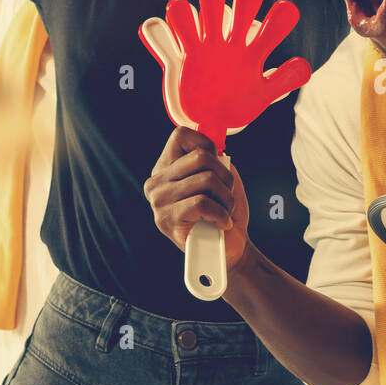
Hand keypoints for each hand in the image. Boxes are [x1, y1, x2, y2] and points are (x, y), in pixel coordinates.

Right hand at [145, 0, 312, 150]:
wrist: (210, 119)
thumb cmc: (239, 104)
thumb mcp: (264, 94)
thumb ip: (283, 80)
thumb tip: (306, 66)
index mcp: (255, 51)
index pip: (273, 24)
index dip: (279, 17)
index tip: (279, 22)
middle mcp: (236, 40)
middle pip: (244, 0)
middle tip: (242, 20)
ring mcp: (212, 42)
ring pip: (212, 2)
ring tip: (209, 26)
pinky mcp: (190, 49)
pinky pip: (183, 21)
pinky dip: (181, 16)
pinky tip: (185, 32)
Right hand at [145, 126, 251, 266]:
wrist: (229, 249)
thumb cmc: (224, 211)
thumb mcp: (221, 177)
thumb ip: (214, 158)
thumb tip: (216, 150)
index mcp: (165, 168)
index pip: (180, 135)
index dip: (206, 144)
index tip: (217, 164)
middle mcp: (156, 182)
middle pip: (201, 157)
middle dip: (225, 177)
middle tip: (226, 195)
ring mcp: (159, 202)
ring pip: (206, 179)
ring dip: (226, 197)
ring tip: (224, 210)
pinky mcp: (168, 220)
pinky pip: (203, 203)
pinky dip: (221, 213)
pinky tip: (222, 222)